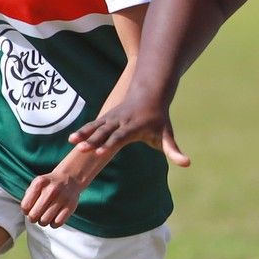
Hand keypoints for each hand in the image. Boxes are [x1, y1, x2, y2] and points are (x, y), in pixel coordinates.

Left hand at [22, 169, 88, 228]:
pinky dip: (53, 223)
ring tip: (45, 216)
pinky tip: (54, 218)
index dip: (25, 211)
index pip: (25, 206)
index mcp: (39, 183)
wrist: (70, 178)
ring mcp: (62, 198)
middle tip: (36, 215)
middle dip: (33, 218)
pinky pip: (57, 223)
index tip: (30, 209)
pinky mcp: (71, 206)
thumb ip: (28, 197)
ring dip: (43, 222)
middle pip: (33, 215)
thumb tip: (26, 213)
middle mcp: (51, 190)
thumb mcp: (36, 184)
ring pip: (44, 221)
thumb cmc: (49, 185)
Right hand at [69, 94, 190, 167]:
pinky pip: (93, 124)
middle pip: (105, 132)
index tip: (101, 152)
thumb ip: (174, 151)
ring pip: (97, 126)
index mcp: (135, 127)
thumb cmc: (159, 119)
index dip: (111, 143)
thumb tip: (187, 163)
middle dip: (93, 140)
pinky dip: (83, 130)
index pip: (121, 137)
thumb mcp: (167, 135)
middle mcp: (122, 121)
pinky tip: (71, 139)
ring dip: (84, 134)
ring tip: (72, 143)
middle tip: (82, 149)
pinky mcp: (107, 117)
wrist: (150, 94)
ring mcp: (112, 118)